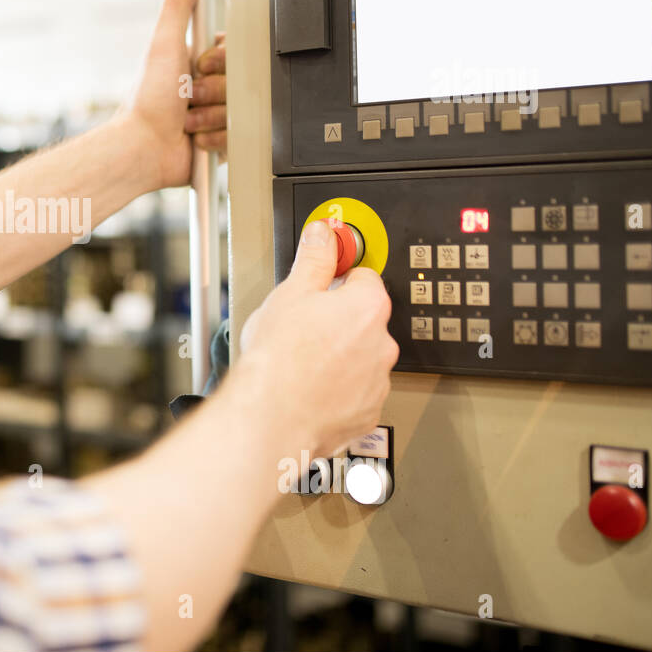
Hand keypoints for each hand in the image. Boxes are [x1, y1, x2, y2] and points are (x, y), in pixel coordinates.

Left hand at [115, 0, 227, 190]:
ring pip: (240, 109)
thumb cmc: (147, 102)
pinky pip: (238, 136)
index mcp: (192, 62)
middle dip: (215, 90)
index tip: (204, 64)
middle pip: (238, 81)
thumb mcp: (163, 45)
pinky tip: (196, 137)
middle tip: (190, 95)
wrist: (144, 150)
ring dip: (214, 115)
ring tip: (188, 119)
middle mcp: (202, 87)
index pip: (232, 50)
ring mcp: (211, 115)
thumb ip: (178, 6)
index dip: (223, 59)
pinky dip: (217, 138)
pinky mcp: (218, 141)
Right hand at [231, 220, 397, 459]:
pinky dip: (339, 392)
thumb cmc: (278, 359)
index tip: (321, 288)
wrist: (269, 416)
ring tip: (303, 364)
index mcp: (367, 306)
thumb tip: (322, 234)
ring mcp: (377, 382)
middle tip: (303, 331)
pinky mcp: (367, 413)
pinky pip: (357, 394)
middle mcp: (382, 344)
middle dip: (338, 323)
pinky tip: (311, 390)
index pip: (363, 278)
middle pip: (364, 321)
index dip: (336, 282)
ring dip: (340, 359)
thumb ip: (314, 258)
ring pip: (361, 359)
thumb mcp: (290, 293)